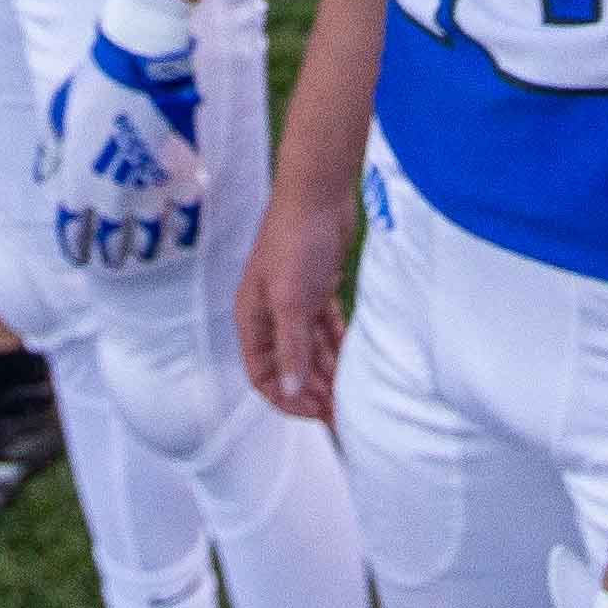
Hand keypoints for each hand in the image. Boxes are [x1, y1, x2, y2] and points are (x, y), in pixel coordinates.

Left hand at [39, 0, 205, 273]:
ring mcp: (148, 187)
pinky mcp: (178, 174)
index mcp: (77, 181)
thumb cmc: (92, 83)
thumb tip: (45, 176)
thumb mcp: (57, 116)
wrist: (139, 64)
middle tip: (110, 261)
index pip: (72, 229)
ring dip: (143, 250)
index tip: (77, 258)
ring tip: (143, 257)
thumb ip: (51, 152)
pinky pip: (184, 215)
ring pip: (147, 236)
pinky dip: (183, 232)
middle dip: (108, 254)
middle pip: (108, 240)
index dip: (73, 246)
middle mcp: (111, 193)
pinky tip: (181, 242)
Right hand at [232, 175, 352, 418]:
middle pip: (288, 365)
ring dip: (326, 371)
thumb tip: (289, 390)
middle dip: (310, 390)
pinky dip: (337, 345)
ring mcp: (295, 300)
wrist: (319, 194)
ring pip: (309, 348)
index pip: (262, 373)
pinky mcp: (318, 288)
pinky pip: (326, 328)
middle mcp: (270, 313)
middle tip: (339, 411)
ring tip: (350, 393)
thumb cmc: (296, 242)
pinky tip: (354, 361)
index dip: (285, 398)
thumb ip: (291, 348)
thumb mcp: (291, 302)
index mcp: (252, 318)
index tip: (315, 413)